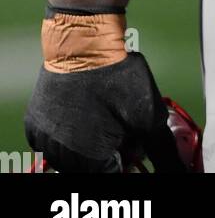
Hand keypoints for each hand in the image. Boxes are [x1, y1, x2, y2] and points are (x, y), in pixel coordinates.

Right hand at [25, 51, 186, 172]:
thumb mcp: (149, 114)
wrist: (84, 42)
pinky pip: (50, 142)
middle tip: (121, 128)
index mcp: (89, 159)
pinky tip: (81, 113)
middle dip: (107, 154)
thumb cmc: (117, 77)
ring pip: (68, 158)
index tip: (134, 145)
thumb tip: (177, 170)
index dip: (126, 161)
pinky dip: (66, 135)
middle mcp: (61, 155)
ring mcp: (44, 139)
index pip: (111, 176)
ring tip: (103, 118)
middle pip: (89, 169)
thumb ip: (161, 149)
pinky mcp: (33, 123)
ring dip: (86, 146)